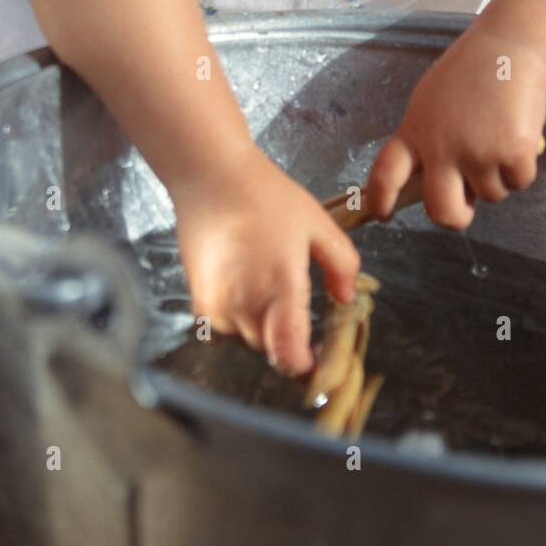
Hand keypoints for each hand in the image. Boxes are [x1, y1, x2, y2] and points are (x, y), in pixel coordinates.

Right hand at [170, 146, 360, 377]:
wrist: (210, 178)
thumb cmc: (264, 196)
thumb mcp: (318, 224)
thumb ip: (341, 265)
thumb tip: (345, 298)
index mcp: (279, 289)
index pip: (289, 356)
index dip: (307, 367)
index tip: (320, 358)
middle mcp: (245, 305)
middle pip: (272, 351)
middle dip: (289, 341)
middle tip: (303, 314)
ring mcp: (217, 306)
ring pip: (248, 340)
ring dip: (264, 328)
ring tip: (272, 288)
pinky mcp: (199, 300)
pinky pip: (226, 326)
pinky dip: (240, 315)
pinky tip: (247, 282)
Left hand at [366, 25, 545, 230]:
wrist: (509, 47)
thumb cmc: (471, 72)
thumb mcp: (432, 102)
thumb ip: (429, 140)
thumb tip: (447, 182)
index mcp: (415, 131)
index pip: (386, 175)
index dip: (381, 200)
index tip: (383, 216)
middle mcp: (441, 148)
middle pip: (441, 210)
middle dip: (455, 219)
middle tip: (466, 208)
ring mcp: (477, 153)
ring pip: (491, 196)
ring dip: (499, 178)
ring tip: (500, 137)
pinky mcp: (512, 153)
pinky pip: (519, 182)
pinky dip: (523, 167)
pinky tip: (520, 135)